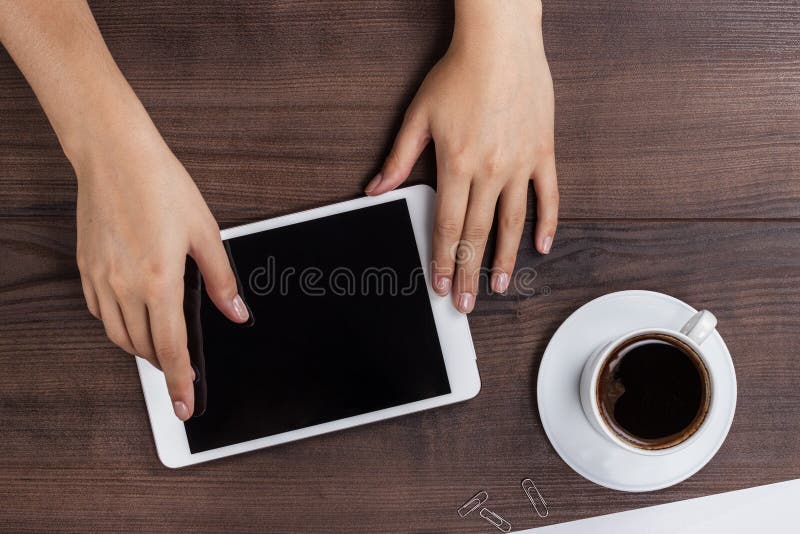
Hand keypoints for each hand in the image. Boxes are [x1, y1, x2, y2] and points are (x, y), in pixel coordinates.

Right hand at [74, 124, 249, 420]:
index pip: (172, 347)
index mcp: (159, 280)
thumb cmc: (161, 186)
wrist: (115, 156)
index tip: (185, 406)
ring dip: (141, 350)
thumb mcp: (205, 233)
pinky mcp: (86, 269)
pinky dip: (118, 328)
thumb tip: (238, 312)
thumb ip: (222, 280)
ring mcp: (101, 279)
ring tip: (162, 353)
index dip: (181, 381)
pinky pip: (100, 314)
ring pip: (119, 335)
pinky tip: (133, 322)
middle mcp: (124, 286)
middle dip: (164, 367)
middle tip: (181, 376)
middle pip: (144, 348)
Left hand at [365, 0, 557, 312]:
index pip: (448, 226)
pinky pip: (548, 196)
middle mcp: (490, 170)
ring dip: (505, 258)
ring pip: (512, 223)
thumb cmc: (458, 75)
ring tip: (501, 285)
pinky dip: (547, 223)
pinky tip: (541, 246)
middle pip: (478, 234)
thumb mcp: (418, 116)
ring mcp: (521, 163)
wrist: (500, 43)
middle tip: (468, 304)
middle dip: (469, 273)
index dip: (443, 261)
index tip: (442, 287)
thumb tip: (375, 190)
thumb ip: (398, 158)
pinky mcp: (543, 152)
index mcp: (456, 164)